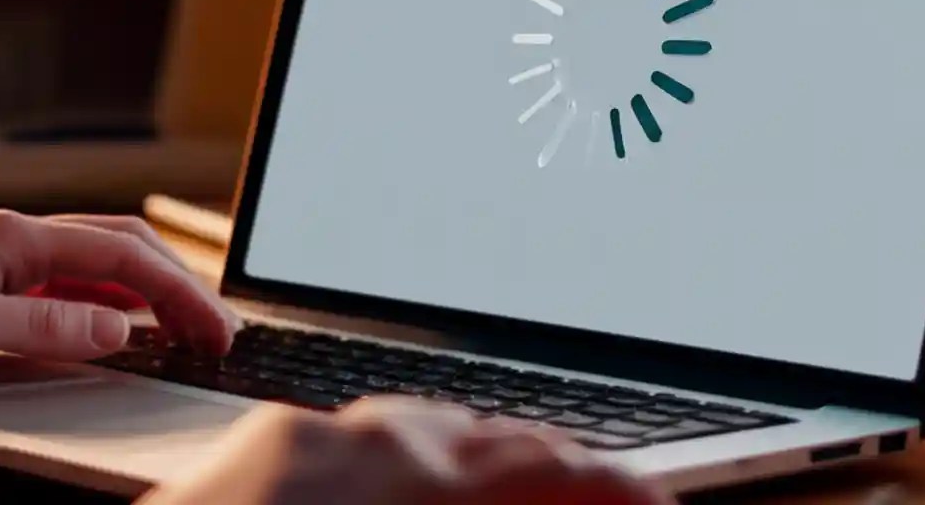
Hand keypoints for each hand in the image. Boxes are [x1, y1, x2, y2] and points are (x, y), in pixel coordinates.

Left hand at [0, 210, 238, 384]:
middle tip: (216, 328)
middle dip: (180, 284)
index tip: (214, 328)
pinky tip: (127, 328)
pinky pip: (72, 287)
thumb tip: (120, 330)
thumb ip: (43, 324)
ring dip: (152, 292)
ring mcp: (6, 258)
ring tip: (188, 328)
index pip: (122, 256)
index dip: (178, 292)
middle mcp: (17, 238)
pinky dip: (114, 304)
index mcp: (15, 236)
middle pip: (124, 247)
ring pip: (103, 264)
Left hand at [140, 396, 674, 504]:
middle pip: (494, 441)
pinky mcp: (267, 442)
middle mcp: (353, 444)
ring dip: (495, 454)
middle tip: (620, 493)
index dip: (613, 487)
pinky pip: (371, 432)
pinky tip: (438, 467)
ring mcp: (304, 435)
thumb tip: (538, 497)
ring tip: (542, 477)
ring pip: (433, 426)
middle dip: (566, 467)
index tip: (657, 502)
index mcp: (394, 490)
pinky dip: (424, 452)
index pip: (538, 473)